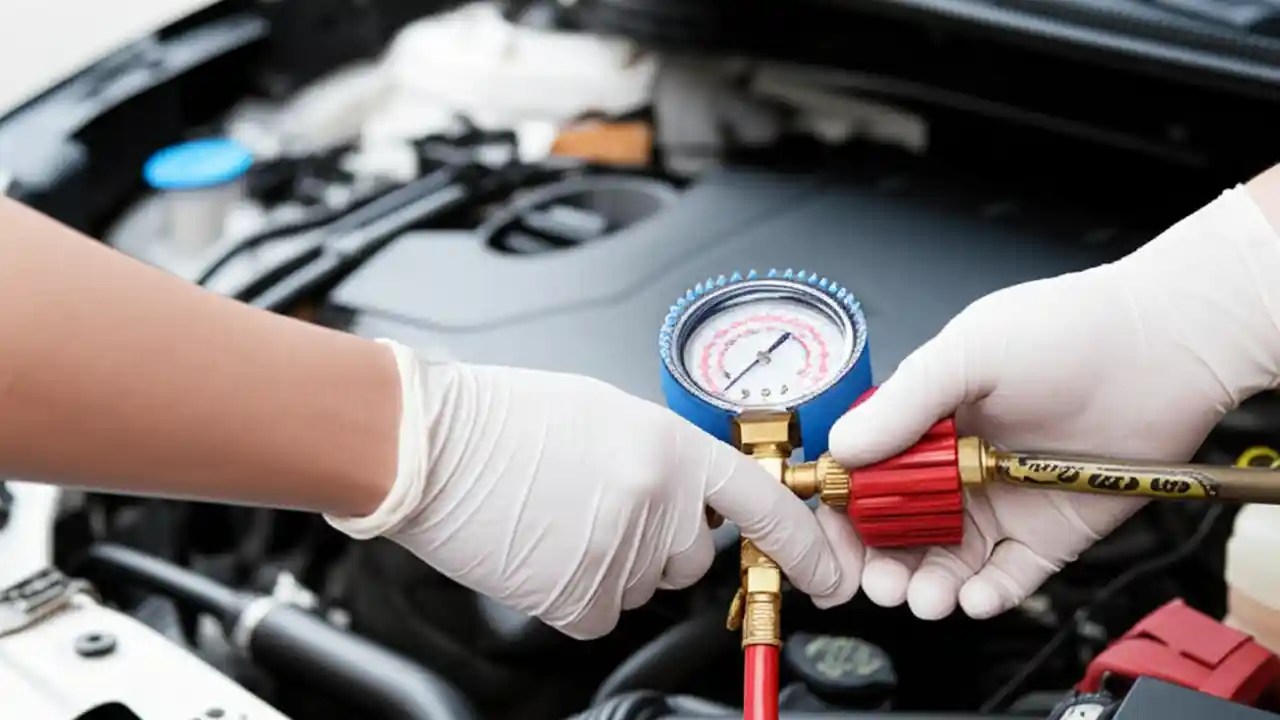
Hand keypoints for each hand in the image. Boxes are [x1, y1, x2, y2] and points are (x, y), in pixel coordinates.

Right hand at [326, 343, 857, 638]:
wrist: (431, 445)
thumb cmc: (504, 418)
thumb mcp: (606, 413)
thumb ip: (662, 456)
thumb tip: (688, 493)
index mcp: (668, 448)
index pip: (761, 504)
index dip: (802, 544)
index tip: (829, 572)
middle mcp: (655, 505)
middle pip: (690, 557)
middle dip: (657, 542)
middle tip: (598, 507)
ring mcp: (619, 557)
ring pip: (642, 584)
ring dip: (611, 563)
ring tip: (558, 518)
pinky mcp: (578, 600)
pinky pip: (601, 613)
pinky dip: (576, 591)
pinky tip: (543, 549)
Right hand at [826, 185, 1279, 620]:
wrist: (1161, 350)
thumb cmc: (1065, 331)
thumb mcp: (965, 352)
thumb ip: (903, 404)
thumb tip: (843, 447)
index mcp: (928, 423)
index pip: (869, 476)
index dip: (846, 508)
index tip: (831, 531)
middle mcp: (958, 468)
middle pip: (901, 530)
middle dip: (880, 562)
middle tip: (875, 580)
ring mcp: (1001, 504)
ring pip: (947, 562)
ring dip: (925, 586)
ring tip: (921, 595)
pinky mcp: (1049, 535)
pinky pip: (1009, 578)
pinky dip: (985, 596)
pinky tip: (970, 596)